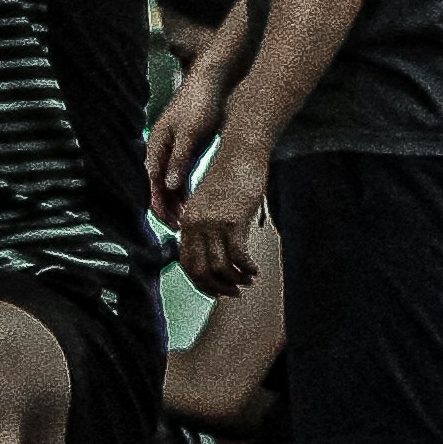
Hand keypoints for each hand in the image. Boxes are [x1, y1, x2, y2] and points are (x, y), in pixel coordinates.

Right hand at [146, 64, 227, 214]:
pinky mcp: (184, 149)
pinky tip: (194, 202)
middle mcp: (160, 150)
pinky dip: (184, 191)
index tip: (171, 223)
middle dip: (166, 209)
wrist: (212, 79)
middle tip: (181, 228)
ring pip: (168, 184)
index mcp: (155, 146)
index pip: (151, 184)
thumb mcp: (190, 132)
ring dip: (175, 202)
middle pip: (157, 187)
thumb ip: (179, 159)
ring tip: (189, 220)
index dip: (159, 205)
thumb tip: (169, 186)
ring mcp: (171, 150)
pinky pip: (179, 176)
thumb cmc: (199, 102)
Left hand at [171, 149, 266, 298]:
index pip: (187, 262)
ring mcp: (213, 223)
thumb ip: (207, 225)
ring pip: (219, 266)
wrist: (241, 151)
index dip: (201, 282)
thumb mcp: (211, 202)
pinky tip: (255, 269)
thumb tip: (214, 251)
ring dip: (235, 280)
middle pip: (200, 270)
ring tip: (248, 280)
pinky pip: (237, 256)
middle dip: (217, 287)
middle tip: (234, 292)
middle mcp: (195, 224)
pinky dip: (247, 268)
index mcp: (187, 220)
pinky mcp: (232, 221)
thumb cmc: (230, 174)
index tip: (215, 289)